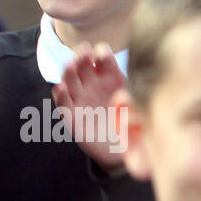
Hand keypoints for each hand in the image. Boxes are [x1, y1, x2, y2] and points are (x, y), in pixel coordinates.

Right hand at [52, 42, 127, 170]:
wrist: (125, 150)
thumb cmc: (135, 125)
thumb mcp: (140, 110)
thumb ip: (134, 102)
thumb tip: (125, 96)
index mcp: (111, 79)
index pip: (105, 63)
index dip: (103, 56)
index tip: (102, 51)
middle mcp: (94, 86)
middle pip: (85, 66)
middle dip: (83, 57)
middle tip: (83, 50)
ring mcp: (81, 100)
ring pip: (71, 81)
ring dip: (69, 72)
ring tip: (70, 65)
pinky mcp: (72, 117)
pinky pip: (64, 104)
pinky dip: (61, 96)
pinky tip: (60, 88)